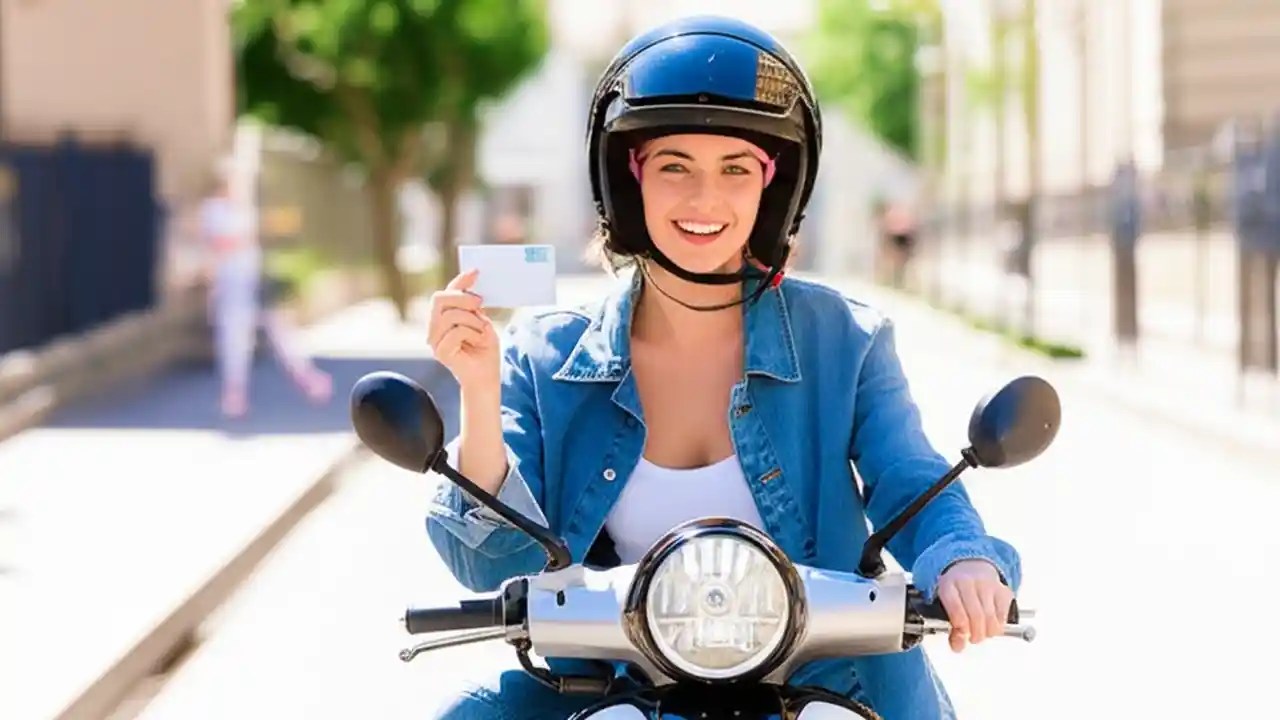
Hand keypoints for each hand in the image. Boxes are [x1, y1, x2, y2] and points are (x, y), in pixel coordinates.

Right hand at [427, 269, 499, 393]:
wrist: (486, 376)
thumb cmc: (484, 349)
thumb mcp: (481, 320)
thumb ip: (472, 305)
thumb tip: (472, 280)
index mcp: (442, 317)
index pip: (445, 293)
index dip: (460, 280)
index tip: (476, 271)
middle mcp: (434, 327)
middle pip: (439, 299)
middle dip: (463, 297)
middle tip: (480, 304)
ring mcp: (435, 340)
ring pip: (450, 315)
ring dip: (472, 320)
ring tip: (482, 331)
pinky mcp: (440, 352)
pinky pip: (457, 331)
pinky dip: (473, 333)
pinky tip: (478, 341)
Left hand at [935, 560, 1013, 652]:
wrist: (971, 566)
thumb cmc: (956, 591)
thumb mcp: (945, 603)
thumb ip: (950, 625)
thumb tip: (958, 646)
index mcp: (949, 584)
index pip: (955, 607)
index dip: (960, 627)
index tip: (961, 636)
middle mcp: (968, 581)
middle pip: (976, 616)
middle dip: (975, 634)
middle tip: (973, 639)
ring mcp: (987, 584)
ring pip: (991, 618)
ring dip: (987, 633)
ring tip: (982, 633)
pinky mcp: (1003, 590)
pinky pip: (1003, 616)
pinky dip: (998, 626)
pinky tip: (991, 625)